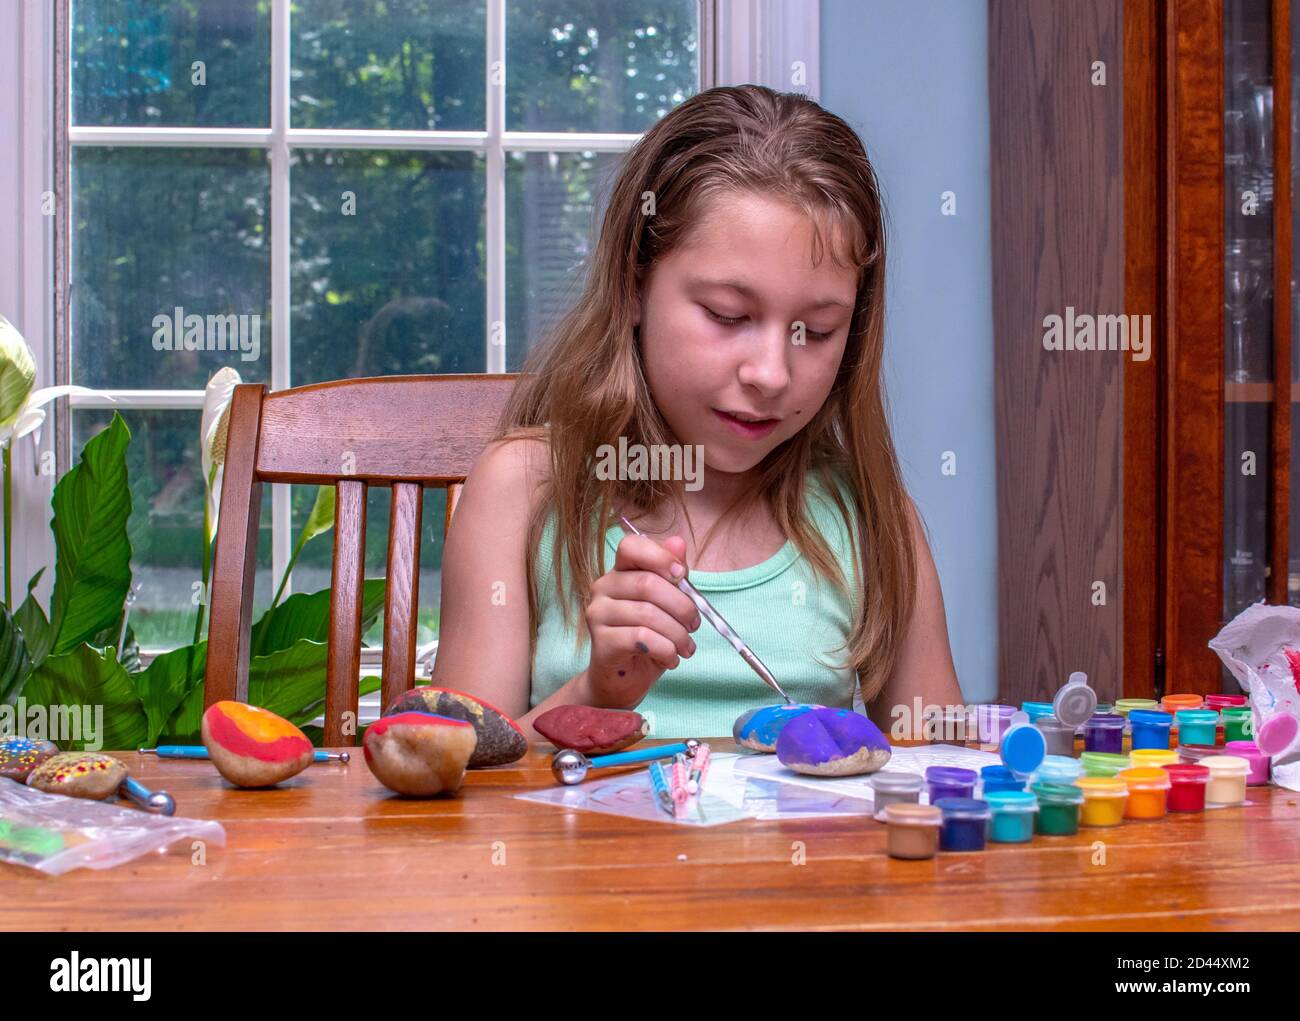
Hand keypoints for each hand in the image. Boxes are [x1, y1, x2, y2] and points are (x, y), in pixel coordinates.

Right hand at [583, 532, 701, 708]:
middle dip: (681, 605)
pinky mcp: (601, 642)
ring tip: (686, 648)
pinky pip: (641, 638)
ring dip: (677, 634)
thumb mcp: (667, 606)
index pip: (631, 546)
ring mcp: (598, 614)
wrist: (622, 681)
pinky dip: (665, 649)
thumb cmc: (646, 640)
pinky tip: (671, 658)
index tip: (682, 576)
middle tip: (694, 624)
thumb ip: (672, 576)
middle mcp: (603, 588)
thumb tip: (678, 542)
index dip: (660, 556)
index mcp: (619, 572)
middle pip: (647, 583)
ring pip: (647, 614)